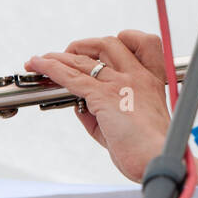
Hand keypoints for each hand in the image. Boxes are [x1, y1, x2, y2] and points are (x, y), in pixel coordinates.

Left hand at [26, 30, 173, 182]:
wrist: (156, 159)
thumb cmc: (150, 149)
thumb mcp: (129, 126)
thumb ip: (104, 113)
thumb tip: (81, 107)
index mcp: (151, 81)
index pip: (143, 43)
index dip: (124, 38)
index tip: (105, 49)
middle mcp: (137, 76)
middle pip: (108, 44)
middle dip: (84, 46)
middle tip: (69, 55)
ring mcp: (120, 83)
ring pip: (84, 59)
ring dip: (59, 57)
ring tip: (41, 60)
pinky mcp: (103, 96)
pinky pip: (72, 76)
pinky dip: (52, 68)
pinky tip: (40, 66)